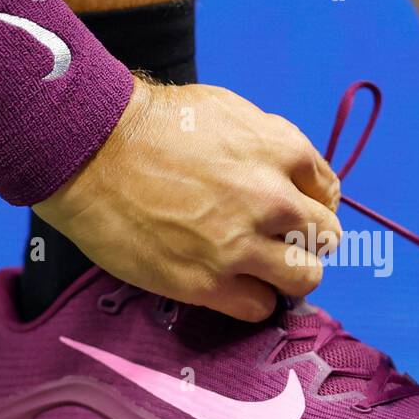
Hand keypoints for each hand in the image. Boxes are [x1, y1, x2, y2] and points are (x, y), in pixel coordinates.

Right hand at [36, 78, 341, 320]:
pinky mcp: (208, 282)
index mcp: (280, 150)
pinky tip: (232, 285)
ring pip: (305, 279)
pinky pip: (260, 307)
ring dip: (289, 276)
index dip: (313, 204)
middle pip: (326, 237)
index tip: (294, 214)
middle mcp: (272, 199)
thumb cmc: (151, 124)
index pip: (329, 192)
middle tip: (277, 242)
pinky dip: (253, 300)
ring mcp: (241, 244)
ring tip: (262, 270)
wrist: (90, 150)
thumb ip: (268, 144)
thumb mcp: (226, 110)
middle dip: (306, 241)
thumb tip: (293, 177)